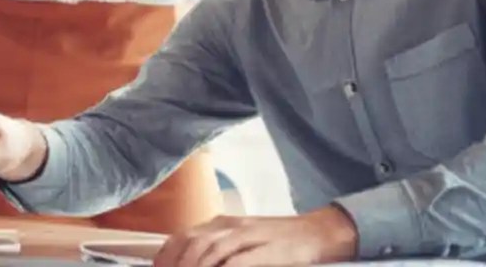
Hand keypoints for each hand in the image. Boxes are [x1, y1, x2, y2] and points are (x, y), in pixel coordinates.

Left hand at [153, 207, 357, 266]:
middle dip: (176, 263)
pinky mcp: (270, 249)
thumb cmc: (279, 240)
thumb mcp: (243, 239)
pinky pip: (241, 260)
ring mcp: (251, 236)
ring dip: (195, 266)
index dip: (166, 255)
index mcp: (223, 223)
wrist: (319, 232)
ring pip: (212, 248)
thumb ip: (219, 248)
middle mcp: (233, 225)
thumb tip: (194, 260)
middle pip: (193, 242)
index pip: (184, 235)